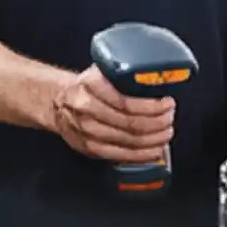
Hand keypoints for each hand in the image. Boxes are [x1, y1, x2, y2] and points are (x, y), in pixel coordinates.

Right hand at [53, 64, 175, 163]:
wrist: (57, 101)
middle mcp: (85, 108)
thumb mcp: (101, 71)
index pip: (126, 102)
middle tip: (170, 117)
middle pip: (131, 122)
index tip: (167, 103)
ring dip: (154, 138)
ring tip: (166, 132)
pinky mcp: (89, 148)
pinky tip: (155, 149)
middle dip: (158, 122)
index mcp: (90, 85)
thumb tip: (158, 79)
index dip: (152, 106)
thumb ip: (123, 75)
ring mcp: (86, 131)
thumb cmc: (86, 86)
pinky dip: (142, 154)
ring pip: (129, 140)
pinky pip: (121, 155)